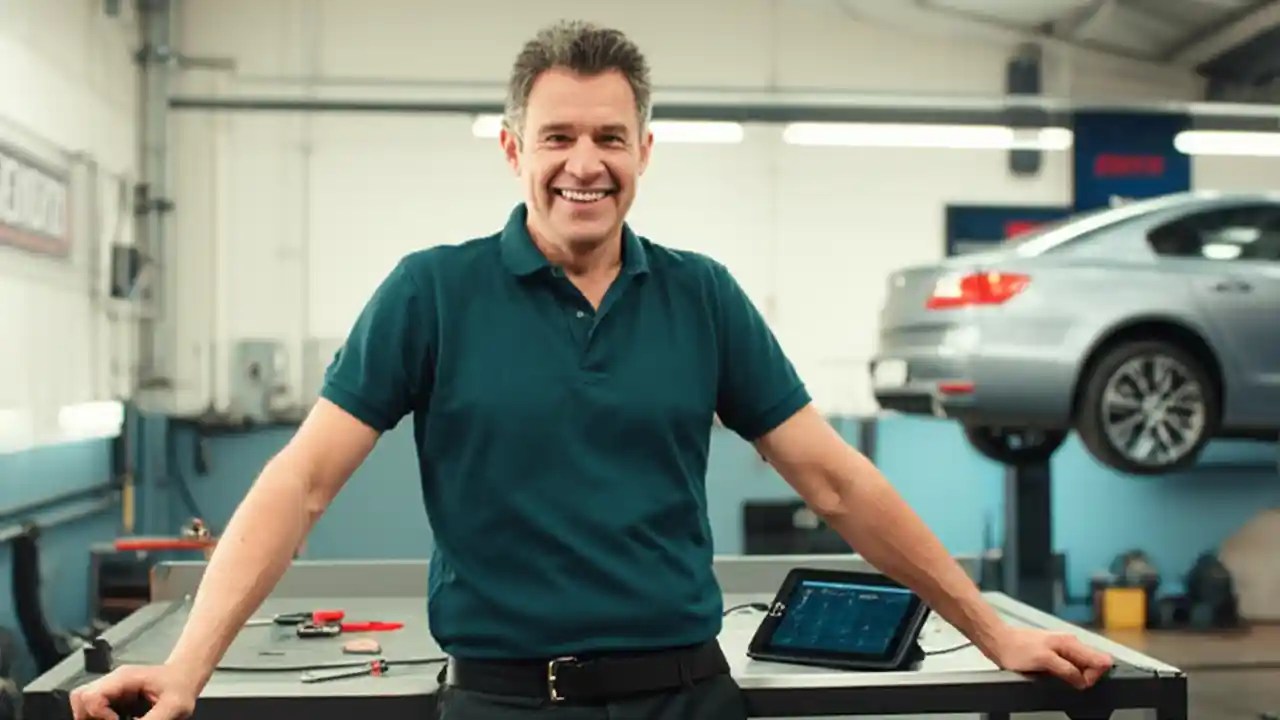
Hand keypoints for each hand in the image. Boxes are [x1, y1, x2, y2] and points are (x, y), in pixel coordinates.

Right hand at [69, 664, 197, 719]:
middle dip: (91, 717)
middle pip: (80, 698)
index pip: (91, 695)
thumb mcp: (174, 706)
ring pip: (82, 703)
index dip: (99, 715)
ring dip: (93, 717)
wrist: (185, 678)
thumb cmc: (181, 687)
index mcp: (125, 678)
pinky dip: (99, 718)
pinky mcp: (112, 698)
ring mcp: (111, 688)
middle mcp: (113, 681)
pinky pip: (93, 708)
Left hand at [988, 626, 1113, 688]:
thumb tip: (1083, 679)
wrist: (1000, 641)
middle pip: (1092, 664)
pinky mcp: (1054, 653)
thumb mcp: (1044, 660)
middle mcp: (1069, 643)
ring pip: (1081, 666)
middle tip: (1067, 680)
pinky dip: (1065, 674)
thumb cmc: (1016, 648)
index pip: (1101, 660)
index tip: (1081, 682)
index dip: (1094, 675)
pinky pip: (1069, 666)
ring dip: (1075, 676)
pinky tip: (1053, 674)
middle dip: (1085, 676)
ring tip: (1056, 676)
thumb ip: (1066, 669)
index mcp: (1070, 642)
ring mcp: (1062, 648)